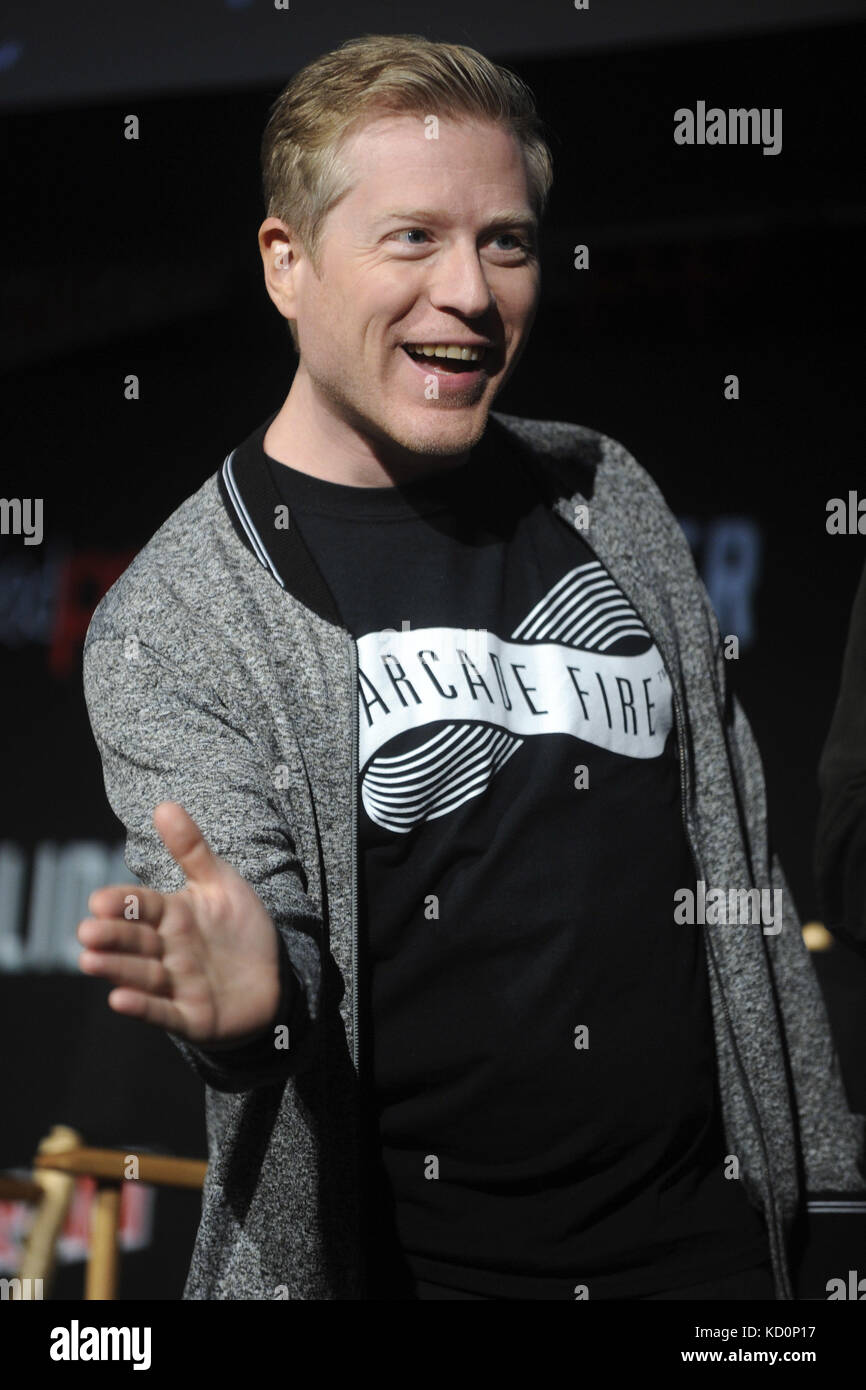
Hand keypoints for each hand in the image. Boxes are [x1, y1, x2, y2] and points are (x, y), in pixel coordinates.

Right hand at [77, 801, 280, 1046]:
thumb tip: (164, 805)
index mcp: (172, 916)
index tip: (100, 900)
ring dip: (116, 969)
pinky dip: (143, 1007)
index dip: (123, 903)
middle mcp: (167, 950)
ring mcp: (176, 985)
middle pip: (135, 941)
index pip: (142, 906)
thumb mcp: (221, 884)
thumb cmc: (240, 930)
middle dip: (111, 936)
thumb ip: (192, 850)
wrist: (274, 979)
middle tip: (86, 932)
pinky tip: (119, 1000)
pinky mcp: (191, 1017)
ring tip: (90, 960)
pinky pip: (164, 1012)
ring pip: (142, 975)